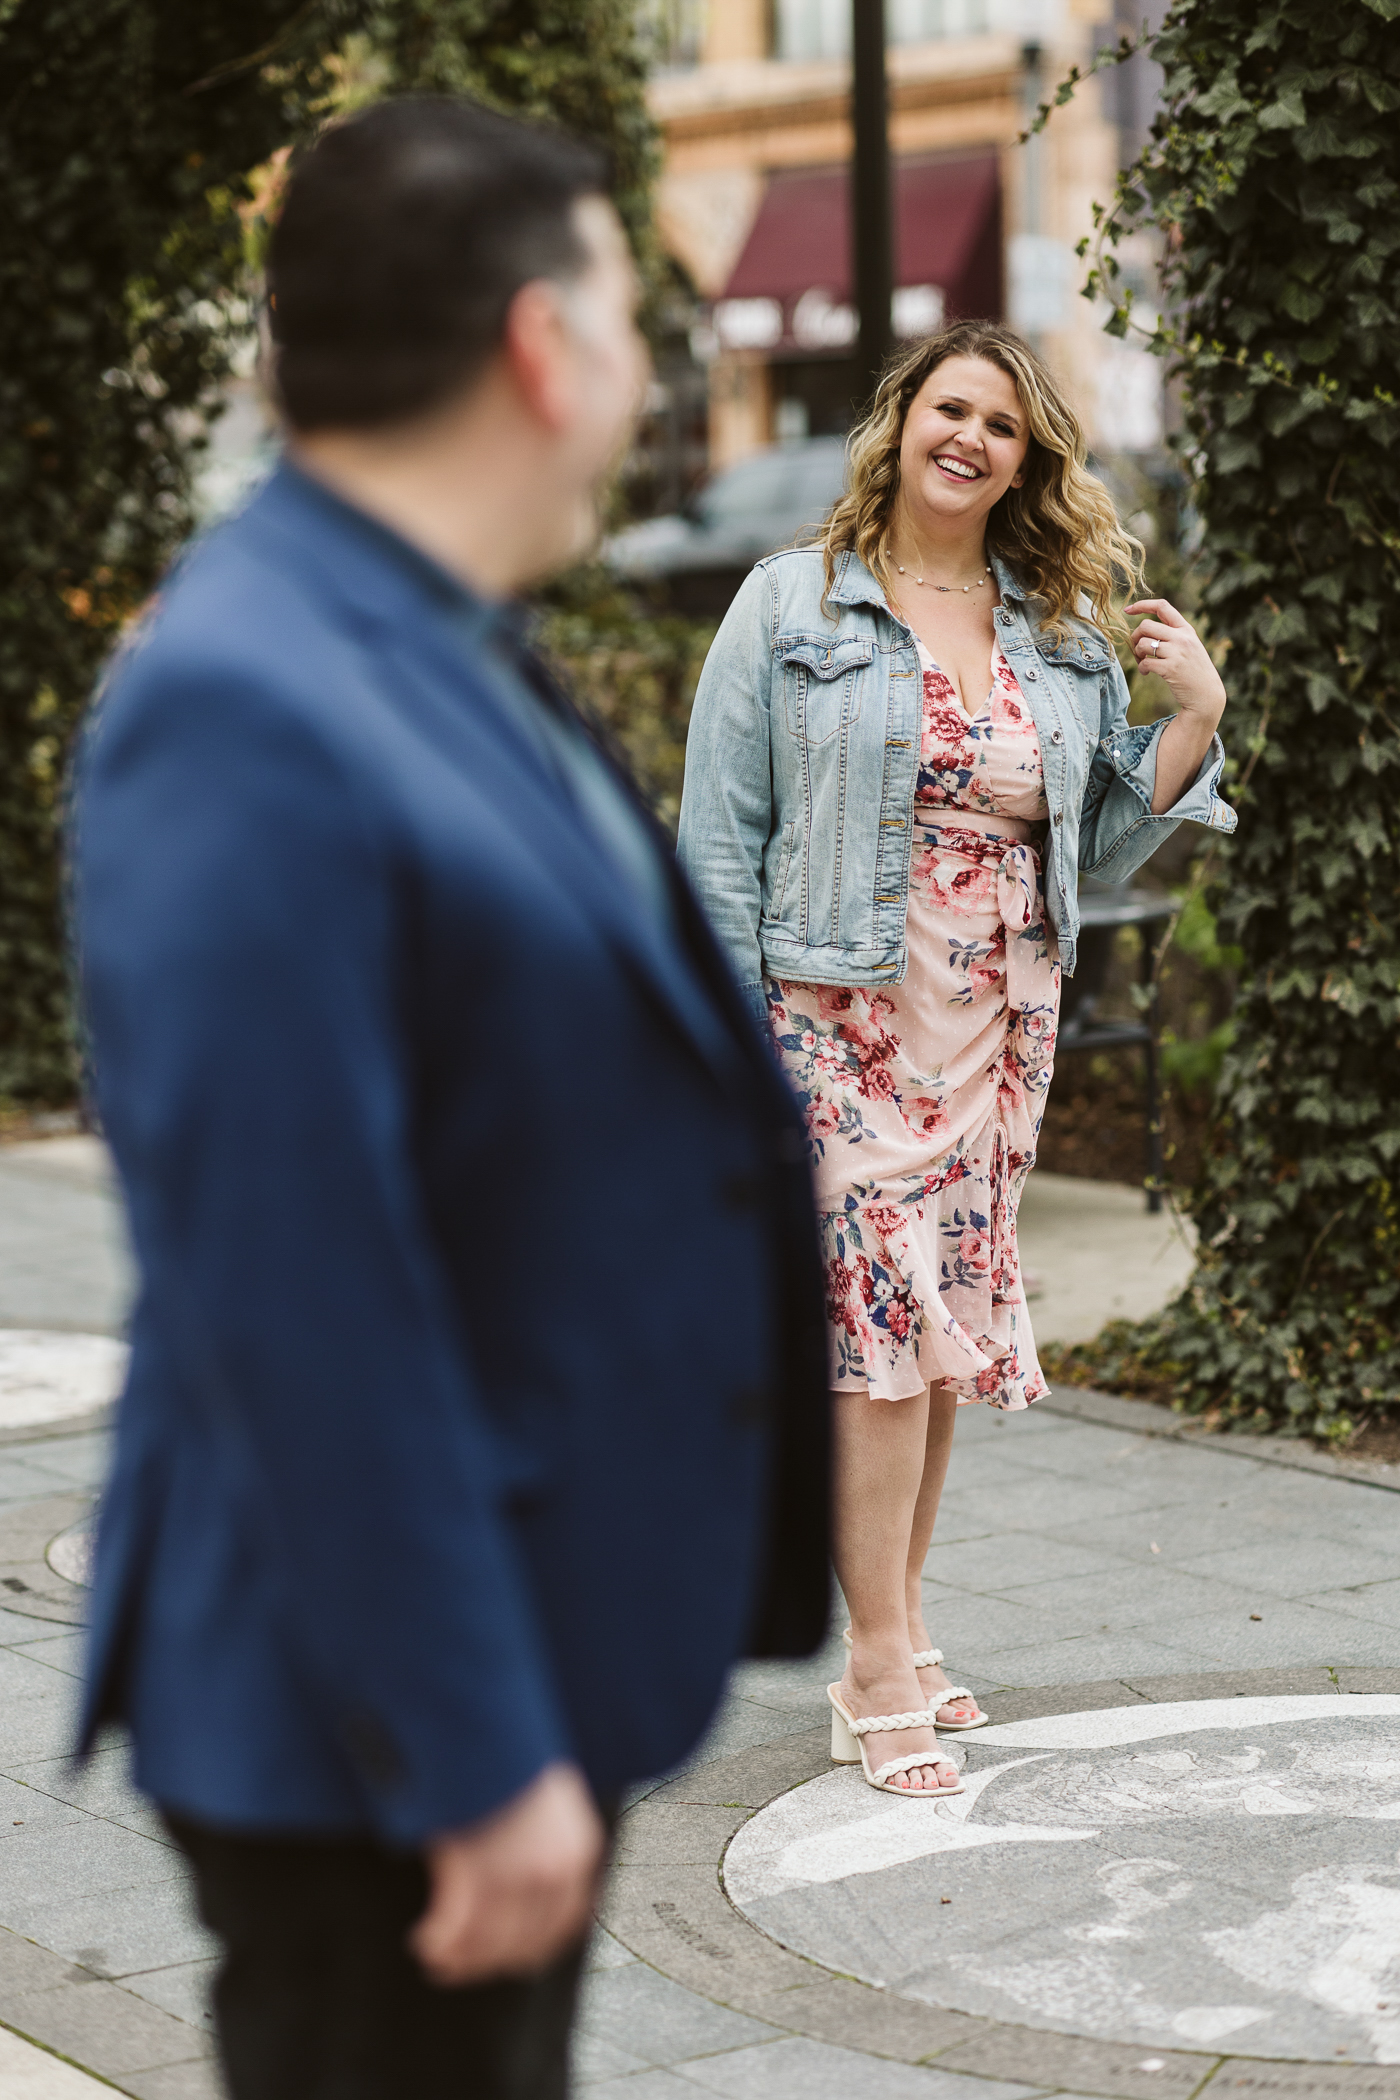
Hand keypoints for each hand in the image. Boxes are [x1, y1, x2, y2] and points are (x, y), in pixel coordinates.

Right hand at [409, 1762, 604, 1986]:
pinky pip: (453, 1924)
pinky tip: (423, 1939)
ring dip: (456, 1956)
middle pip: (518, 1944)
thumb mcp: (548, 1801)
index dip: (524, 1952)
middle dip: (483, 1961)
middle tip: (453, 1967)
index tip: (499, 1961)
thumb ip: (547, 1846)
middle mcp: (554, 1872)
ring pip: (485, 1941)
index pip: (558, 1930)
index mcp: (578, 1854)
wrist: (492, 1721)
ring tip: (434, 1957)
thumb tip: (523, 1891)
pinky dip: (436, 1939)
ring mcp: (514, 1874)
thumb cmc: (512, 1756)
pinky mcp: (474, 1868)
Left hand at [1125, 598, 1226, 724]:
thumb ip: (1173, 634)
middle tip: (1138, 649)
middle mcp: (1182, 638)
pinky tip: (1146, 672)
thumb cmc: (1194, 670)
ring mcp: (1177, 653)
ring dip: (1137, 653)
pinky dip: (1141, 668)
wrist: (1207, 694)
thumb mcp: (1190, 646)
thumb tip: (1145, 627)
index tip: (1128, 610)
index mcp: (1186, 629)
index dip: (1142, 605)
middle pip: (1146, 625)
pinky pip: (1145, 662)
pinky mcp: (1171, 669)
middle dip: (1135, 636)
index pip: (1162, 606)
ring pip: (1143, 643)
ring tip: (1142, 662)